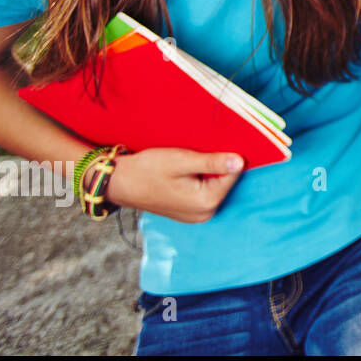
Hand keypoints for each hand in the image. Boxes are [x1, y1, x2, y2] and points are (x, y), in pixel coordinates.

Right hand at [102, 147, 244, 223]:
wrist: (119, 182)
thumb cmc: (147, 169)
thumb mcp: (181, 161)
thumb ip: (212, 162)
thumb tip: (241, 162)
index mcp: (206, 202)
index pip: (233, 174)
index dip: (228, 155)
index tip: (214, 144)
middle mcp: (205, 214)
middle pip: (226, 181)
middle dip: (218, 164)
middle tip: (198, 152)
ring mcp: (198, 215)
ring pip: (216, 185)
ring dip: (209, 171)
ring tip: (189, 161)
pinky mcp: (190, 212)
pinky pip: (206, 191)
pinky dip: (202, 179)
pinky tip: (187, 171)